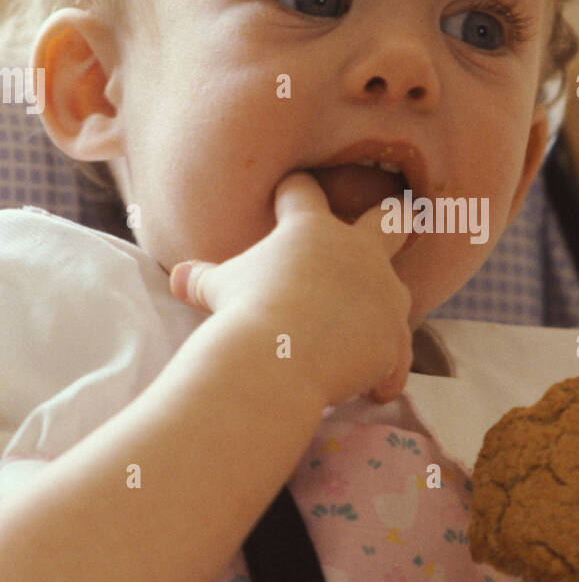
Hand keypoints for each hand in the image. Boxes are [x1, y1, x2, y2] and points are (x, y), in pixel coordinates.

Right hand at [168, 172, 413, 408]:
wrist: (277, 357)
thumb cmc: (243, 313)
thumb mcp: (217, 290)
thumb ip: (203, 279)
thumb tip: (177, 277)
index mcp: (311, 228)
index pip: (302, 191)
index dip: (294, 192)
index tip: (289, 194)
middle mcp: (358, 251)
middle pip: (388, 220)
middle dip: (392, 220)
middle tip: (392, 223)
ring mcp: (382, 292)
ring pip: (398, 293)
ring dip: (382, 313)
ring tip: (362, 341)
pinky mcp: (392, 335)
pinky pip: (398, 352)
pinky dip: (389, 371)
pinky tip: (380, 390)